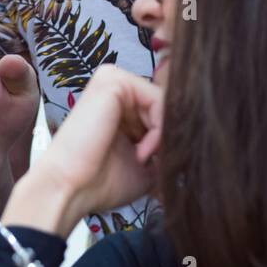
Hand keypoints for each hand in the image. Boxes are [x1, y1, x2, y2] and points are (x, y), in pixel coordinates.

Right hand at [2, 64, 162, 235]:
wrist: (70, 188)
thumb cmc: (101, 181)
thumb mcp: (145, 162)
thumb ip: (166, 145)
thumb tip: (196, 140)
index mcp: (119, 103)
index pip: (162, 110)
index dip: (167, 140)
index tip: (155, 166)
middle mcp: (115, 85)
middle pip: (166, 105)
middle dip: (167, 138)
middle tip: (150, 164)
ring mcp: (113, 78)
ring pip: (164, 102)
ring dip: (162, 136)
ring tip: (142, 159)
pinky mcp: (113, 80)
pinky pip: (157, 99)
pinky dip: (158, 129)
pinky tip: (141, 150)